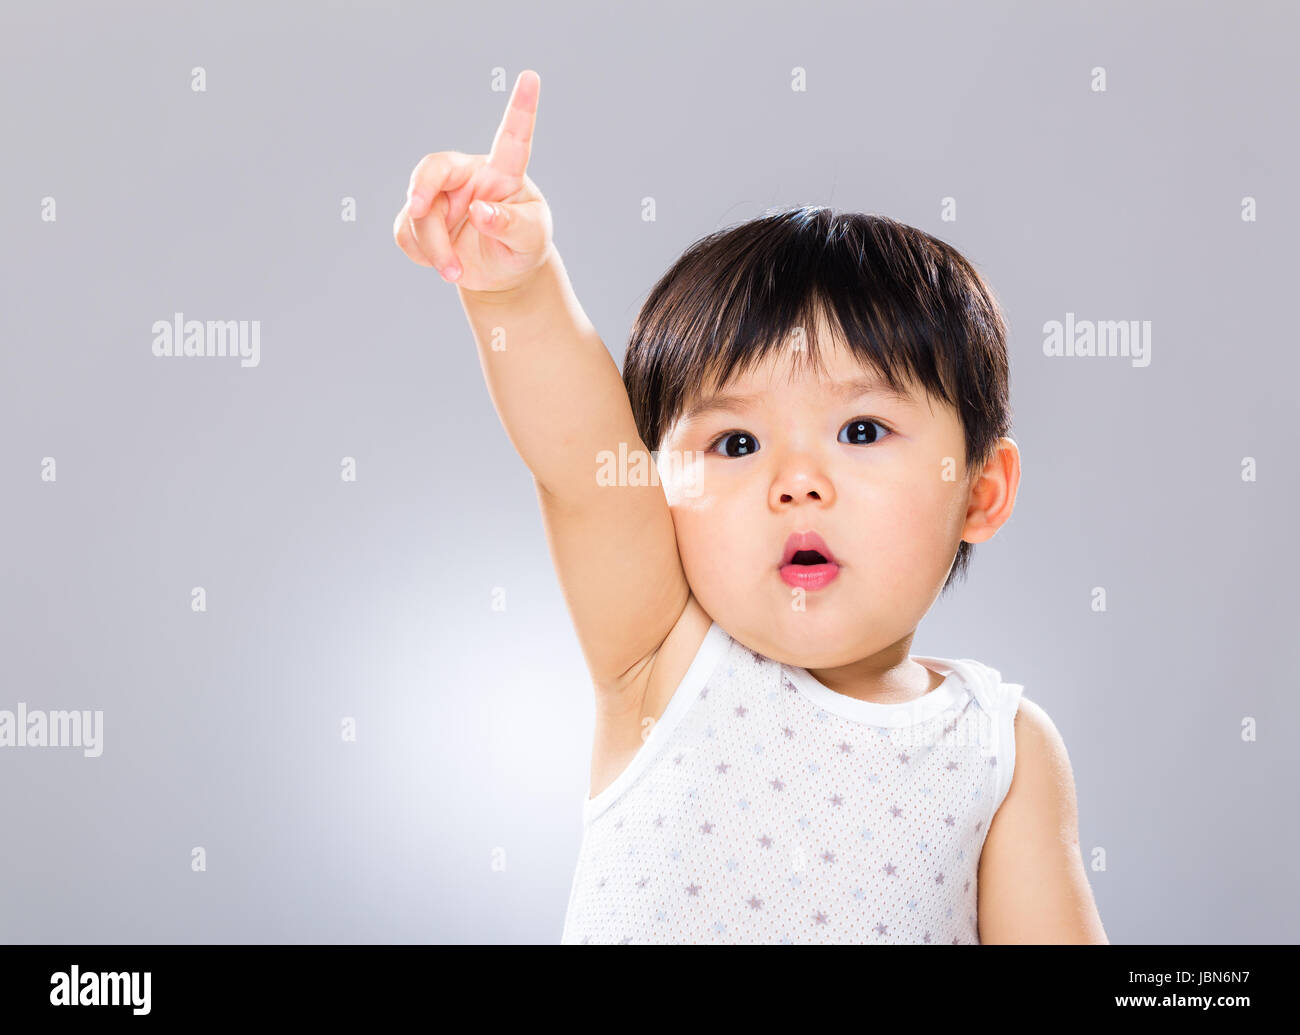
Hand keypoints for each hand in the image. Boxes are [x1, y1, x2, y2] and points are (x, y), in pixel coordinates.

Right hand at [393, 69, 553, 293]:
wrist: (500, 274)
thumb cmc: (522, 247)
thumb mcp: (529, 239)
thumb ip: (510, 224)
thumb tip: (480, 210)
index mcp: (504, 173)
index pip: (512, 137)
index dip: (521, 108)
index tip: (532, 77)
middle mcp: (469, 176)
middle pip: (433, 168)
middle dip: (422, 191)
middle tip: (418, 210)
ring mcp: (442, 196)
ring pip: (417, 211)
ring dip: (433, 247)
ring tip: (454, 271)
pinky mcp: (422, 218)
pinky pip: (406, 231)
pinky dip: (421, 254)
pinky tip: (442, 263)